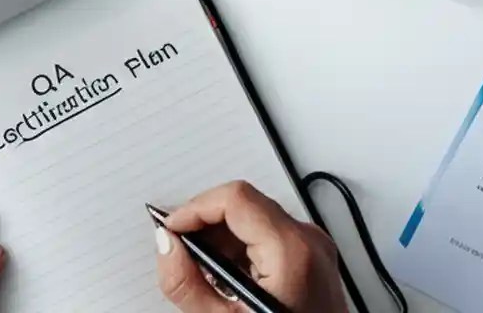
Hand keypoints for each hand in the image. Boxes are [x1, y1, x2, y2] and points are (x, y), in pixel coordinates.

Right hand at [155, 181, 346, 312]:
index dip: (194, 208)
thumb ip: (187, 284)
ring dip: (221, 239)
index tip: (172, 228)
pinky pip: (269, 236)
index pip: (235, 198)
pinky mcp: (314, 259)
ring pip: (255, 219)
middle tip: (180, 251)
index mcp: (292, 251)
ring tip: (202, 273)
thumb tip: (166, 245)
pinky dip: (241, 250)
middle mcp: (309, 241)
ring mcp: (315, 249)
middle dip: (205, 225)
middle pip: (245, 205)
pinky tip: (227, 279)